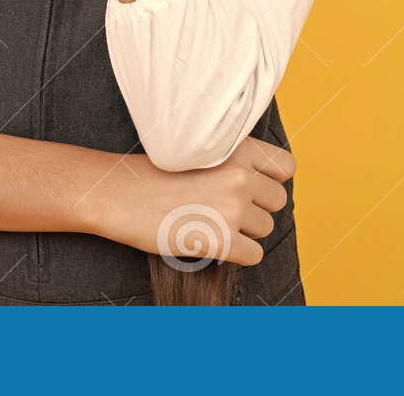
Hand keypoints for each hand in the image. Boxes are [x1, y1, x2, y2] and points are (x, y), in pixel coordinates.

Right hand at [85, 136, 295, 266]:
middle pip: (278, 202)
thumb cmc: (153, 173)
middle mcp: (240, 176)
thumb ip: (234, 160)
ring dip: (244, 231)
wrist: (117, 194)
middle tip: (224, 209)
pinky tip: (211, 242)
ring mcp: (232, 208)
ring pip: (266, 229)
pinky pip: (254, 255)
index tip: (251, 187)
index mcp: (236, 148)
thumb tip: (266, 184)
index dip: (270, 180)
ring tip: (211, 223)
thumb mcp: (198, 150)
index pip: (286, 168)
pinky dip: (237, 254)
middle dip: (257, 208)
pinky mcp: (221, 240)